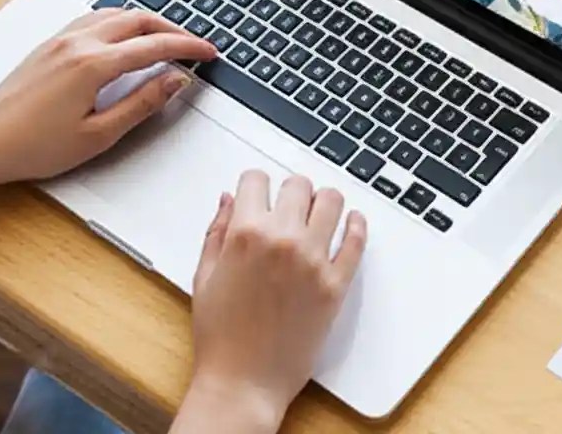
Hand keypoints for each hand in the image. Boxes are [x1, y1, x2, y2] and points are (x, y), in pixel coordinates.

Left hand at [0, 9, 216, 190]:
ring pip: (116, 14)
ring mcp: (61, 40)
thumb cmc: (33, 145)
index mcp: (93, 65)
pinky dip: (121, 22)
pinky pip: (95, 20)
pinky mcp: (49, 45)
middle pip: (138, 20)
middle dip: (173, 29)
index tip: (208, 53)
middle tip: (194, 45)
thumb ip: (143, 103)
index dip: (188, 48)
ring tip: (167, 40)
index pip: (155, 47)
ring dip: (147, 22)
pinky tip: (127, 38)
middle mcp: (77, 44)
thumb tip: (174, 82)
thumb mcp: (100, 134)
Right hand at [176, 172, 366, 433]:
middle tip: (286, 207)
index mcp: (245, 234)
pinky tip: (351, 223)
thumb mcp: (204, 276)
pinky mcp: (337, 283)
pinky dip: (356, 226)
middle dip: (289, 192)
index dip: (254, 186)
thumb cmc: (220, 336)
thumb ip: (216, 232)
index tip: (258, 193)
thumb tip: (228, 199)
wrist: (244, 381)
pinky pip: (357, 240)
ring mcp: (314, 261)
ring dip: (323, 202)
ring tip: (316, 214)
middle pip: (298, 184)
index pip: (256, 180)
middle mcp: (283, 240)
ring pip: (333, 201)